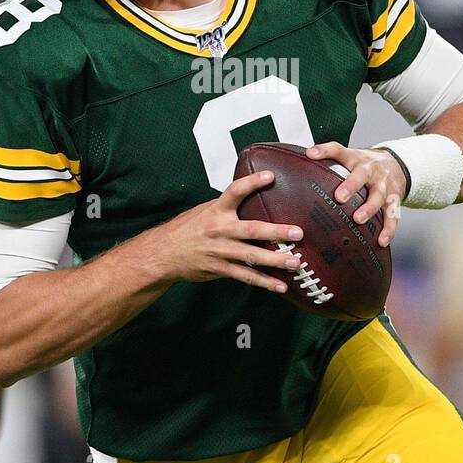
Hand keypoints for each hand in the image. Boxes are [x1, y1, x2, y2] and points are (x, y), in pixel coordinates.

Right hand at [152, 170, 303, 292]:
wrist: (164, 254)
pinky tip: (281, 286)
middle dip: (276, 232)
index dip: (252, 182)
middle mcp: (219, 230)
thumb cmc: (188, 229)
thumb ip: (227, 205)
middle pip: (252, 230)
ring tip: (296, 263)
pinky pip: (246, 277)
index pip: (235, 192)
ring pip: (252, 257)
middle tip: (298, 233)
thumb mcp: (205, 210)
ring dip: (275, 260)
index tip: (270, 176)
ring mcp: (221, 251)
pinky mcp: (221, 269)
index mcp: (216, 211)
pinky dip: (265, 282)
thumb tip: (252, 193)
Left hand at [306, 142, 403, 246]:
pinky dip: (389, 229)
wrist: (396, 164)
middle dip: (351, 186)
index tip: (311, 154)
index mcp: (355, 158)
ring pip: (378, 196)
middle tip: (339, 197)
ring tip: (358, 219)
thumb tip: (300, 166)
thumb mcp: (349, 158)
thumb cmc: (365, 165)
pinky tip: (381, 240)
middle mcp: (371, 170)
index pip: (338, 150)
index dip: (324, 151)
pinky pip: (393, 215)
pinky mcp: (395, 199)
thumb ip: (328, 162)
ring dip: (369, 208)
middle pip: (361, 175)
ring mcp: (384, 184)